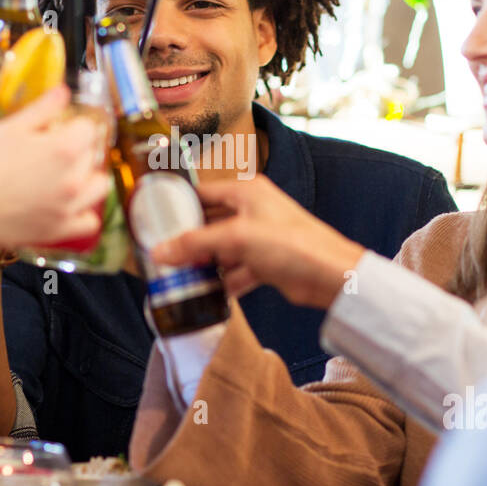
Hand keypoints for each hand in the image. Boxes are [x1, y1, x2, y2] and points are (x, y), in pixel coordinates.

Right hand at [0, 85, 107, 256]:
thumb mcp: (9, 128)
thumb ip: (43, 109)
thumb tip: (63, 91)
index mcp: (65, 148)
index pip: (88, 127)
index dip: (70, 124)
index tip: (54, 128)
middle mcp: (74, 178)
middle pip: (92, 155)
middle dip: (77, 149)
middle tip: (49, 150)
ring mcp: (69, 207)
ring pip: (99, 187)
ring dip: (88, 178)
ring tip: (65, 176)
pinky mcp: (58, 229)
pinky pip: (89, 222)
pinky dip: (83, 212)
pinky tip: (67, 204)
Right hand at [149, 174, 365, 309]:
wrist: (331, 276)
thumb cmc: (293, 245)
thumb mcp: (236, 238)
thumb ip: (196, 243)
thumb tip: (161, 250)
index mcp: (247, 192)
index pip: (203, 193)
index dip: (179, 207)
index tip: (155, 222)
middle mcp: (253, 210)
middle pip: (211, 223)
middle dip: (190, 241)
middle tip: (163, 255)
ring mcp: (261, 237)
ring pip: (223, 249)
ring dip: (206, 264)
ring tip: (180, 278)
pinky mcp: (268, 262)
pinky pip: (237, 270)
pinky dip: (224, 281)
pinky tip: (209, 293)